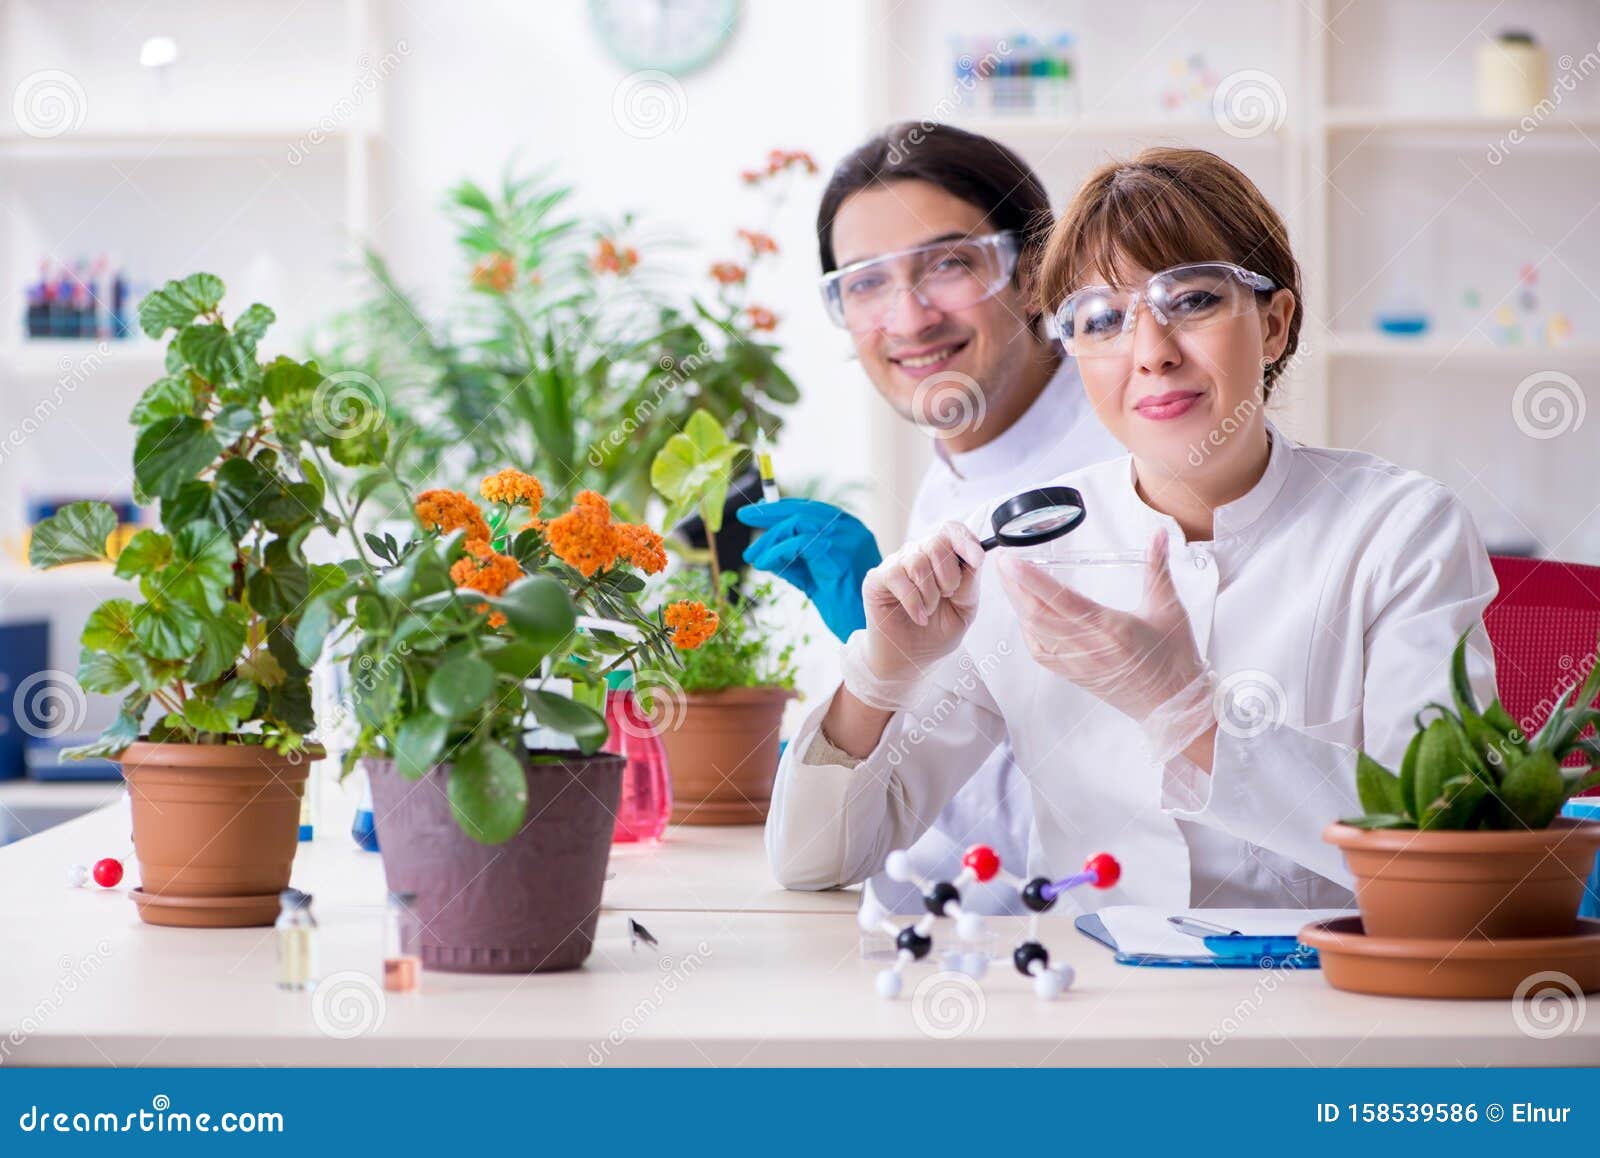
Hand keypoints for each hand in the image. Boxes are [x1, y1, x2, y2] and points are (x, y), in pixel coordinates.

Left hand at [738, 498, 880, 641]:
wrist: (868, 629)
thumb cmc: (846, 607)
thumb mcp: (816, 579)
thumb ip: (796, 562)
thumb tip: (766, 554)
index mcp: (849, 530)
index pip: (811, 509)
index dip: (783, 509)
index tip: (758, 512)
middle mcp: (850, 529)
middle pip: (803, 510)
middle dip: (770, 513)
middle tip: (744, 517)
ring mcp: (845, 539)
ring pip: (797, 524)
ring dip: (770, 539)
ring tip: (753, 556)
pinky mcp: (836, 553)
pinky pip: (797, 544)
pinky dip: (776, 552)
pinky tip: (764, 564)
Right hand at [859, 521, 985, 685]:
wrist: (911, 660)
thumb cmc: (937, 632)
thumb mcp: (965, 609)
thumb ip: (970, 582)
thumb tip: (975, 557)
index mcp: (942, 558)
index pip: (952, 530)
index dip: (965, 540)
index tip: (977, 559)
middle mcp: (918, 555)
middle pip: (936, 542)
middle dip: (949, 576)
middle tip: (946, 597)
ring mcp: (896, 564)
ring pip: (917, 561)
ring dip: (930, 594)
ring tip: (929, 612)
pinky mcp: (876, 578)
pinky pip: (897, 576)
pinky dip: (913, 602)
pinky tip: (918, 617)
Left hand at [995, 528, 1204, 723]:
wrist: (1174, 706)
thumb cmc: (1174, 659)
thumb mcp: (1169, 609)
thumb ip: (1157, 568)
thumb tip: (1158, 535)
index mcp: (1109, 628)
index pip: (1060, 600)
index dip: (1031, 580)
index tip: (1011, 561)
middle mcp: (1087, 647)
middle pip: (1037, 614)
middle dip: (1014, 586)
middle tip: (1001, 561)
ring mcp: (1076, 663)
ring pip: (1034, 631)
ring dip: (1017, 604)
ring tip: (1008, 580)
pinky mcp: (1073, 674)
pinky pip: (1040, 650)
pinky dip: (1027, 629)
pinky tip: (1024, 614)